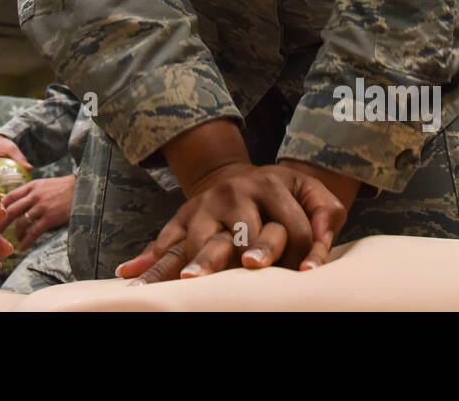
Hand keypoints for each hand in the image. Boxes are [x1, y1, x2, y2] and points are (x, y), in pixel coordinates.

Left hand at [0, 174, 75, 249]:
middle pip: (10, 211)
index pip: (9, 197)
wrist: (84, 188)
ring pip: (21, 222)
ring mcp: (42, 207)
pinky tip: (23, 247)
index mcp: (31, 186)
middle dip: (0, 224)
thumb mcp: (45, 184)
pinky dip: (26, 241)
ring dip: (15, 234)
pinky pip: (33, 232)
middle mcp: (34, 195)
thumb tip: (18, 205)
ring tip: (14, 241)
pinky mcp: (50, 218)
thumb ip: (31, 192)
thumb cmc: (64, 188)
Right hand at [115, 162, 347, 283]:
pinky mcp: (182, 218)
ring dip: (193, 261)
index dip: (302, 253)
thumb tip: (321, 245)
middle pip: (241, 230)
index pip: (290, 228)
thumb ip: (326, 214)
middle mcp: (233, 194)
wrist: (239, 177)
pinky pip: (164, 239)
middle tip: (249, 266)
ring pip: (198, 237)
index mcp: (270, 185)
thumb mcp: (311, 193)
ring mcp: (204, 206)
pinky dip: (148, 259)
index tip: (306, 276)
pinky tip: (131, 274)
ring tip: (189, 281)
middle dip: (247, 251)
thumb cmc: (283, 194)